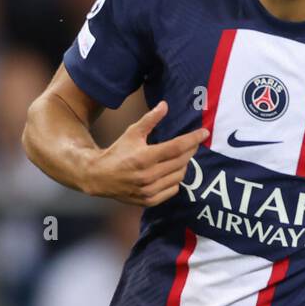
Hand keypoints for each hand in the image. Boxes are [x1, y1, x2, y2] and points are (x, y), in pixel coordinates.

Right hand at [83, 101, 208, 205]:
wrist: (99, 177)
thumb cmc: (117, 152)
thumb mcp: (132, 133)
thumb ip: (150, 120)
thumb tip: (165, 105)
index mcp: (144, 157)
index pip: (176, 147)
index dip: (192, 139)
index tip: (204, 132)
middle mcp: (148, 176)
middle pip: (181, 161)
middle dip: (190, 150)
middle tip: (193, 143)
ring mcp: (149, 190)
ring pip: (179, 176)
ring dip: (183, 165)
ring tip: (179, 157)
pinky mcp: (149, 200)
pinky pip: (173, 189)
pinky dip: (175, 179)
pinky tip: (170, 172)